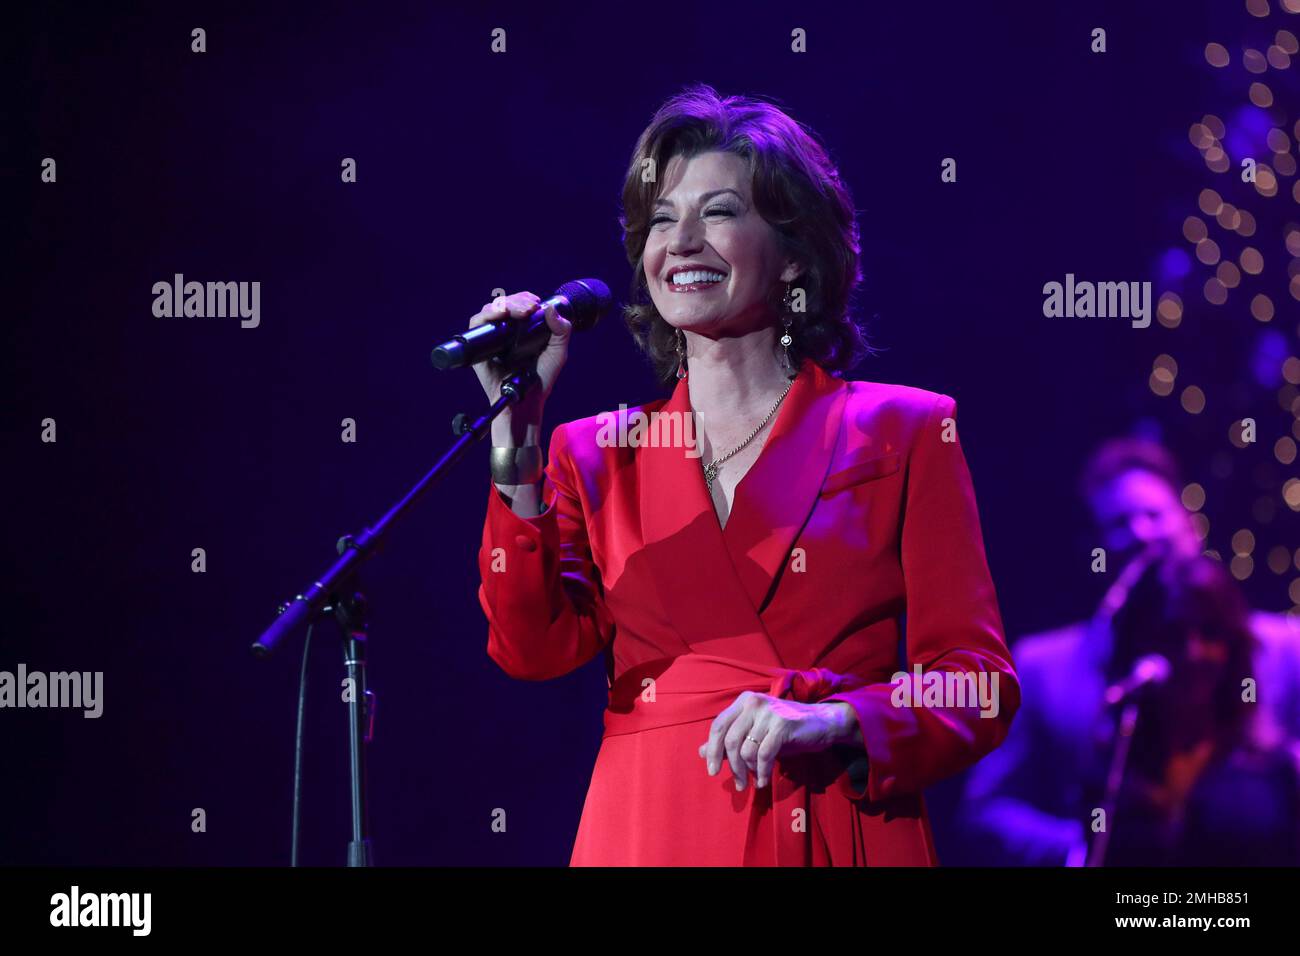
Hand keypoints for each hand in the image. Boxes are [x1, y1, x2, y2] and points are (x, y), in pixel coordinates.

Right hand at [468, 291, 571, 442]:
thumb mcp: (558, 353)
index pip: (519, 304)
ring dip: (504, 304)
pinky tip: (500, 316)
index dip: (525, 299)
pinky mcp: (479, 347)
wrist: (526, 402)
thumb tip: (552, 308)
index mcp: (521, 330)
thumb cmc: (540, 380)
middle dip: (517, 300)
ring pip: (490, 309)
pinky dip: (487, 315)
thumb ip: (561, 331)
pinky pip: (477, 324)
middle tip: (531, 308)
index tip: (536, 303)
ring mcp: (491, 338)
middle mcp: (504, 332)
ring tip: (521, 312)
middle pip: (504, 303)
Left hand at [697, 693, 857, 790]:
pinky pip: (764, 755)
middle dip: (731, 767)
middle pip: (730, 740)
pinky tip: (763, 781)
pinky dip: (762, 772)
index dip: (711, 750)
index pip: (718, 726)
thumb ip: (729, 741)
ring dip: (748, 772)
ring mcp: (768, 712)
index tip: (711, 771)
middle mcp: (753, 703)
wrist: (821, 723)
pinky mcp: (782, 725)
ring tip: (754, 782)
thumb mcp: (755, 733)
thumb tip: (700, 752)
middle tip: (738, 785)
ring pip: (746, 750)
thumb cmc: (785, 729)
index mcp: (743, 701)